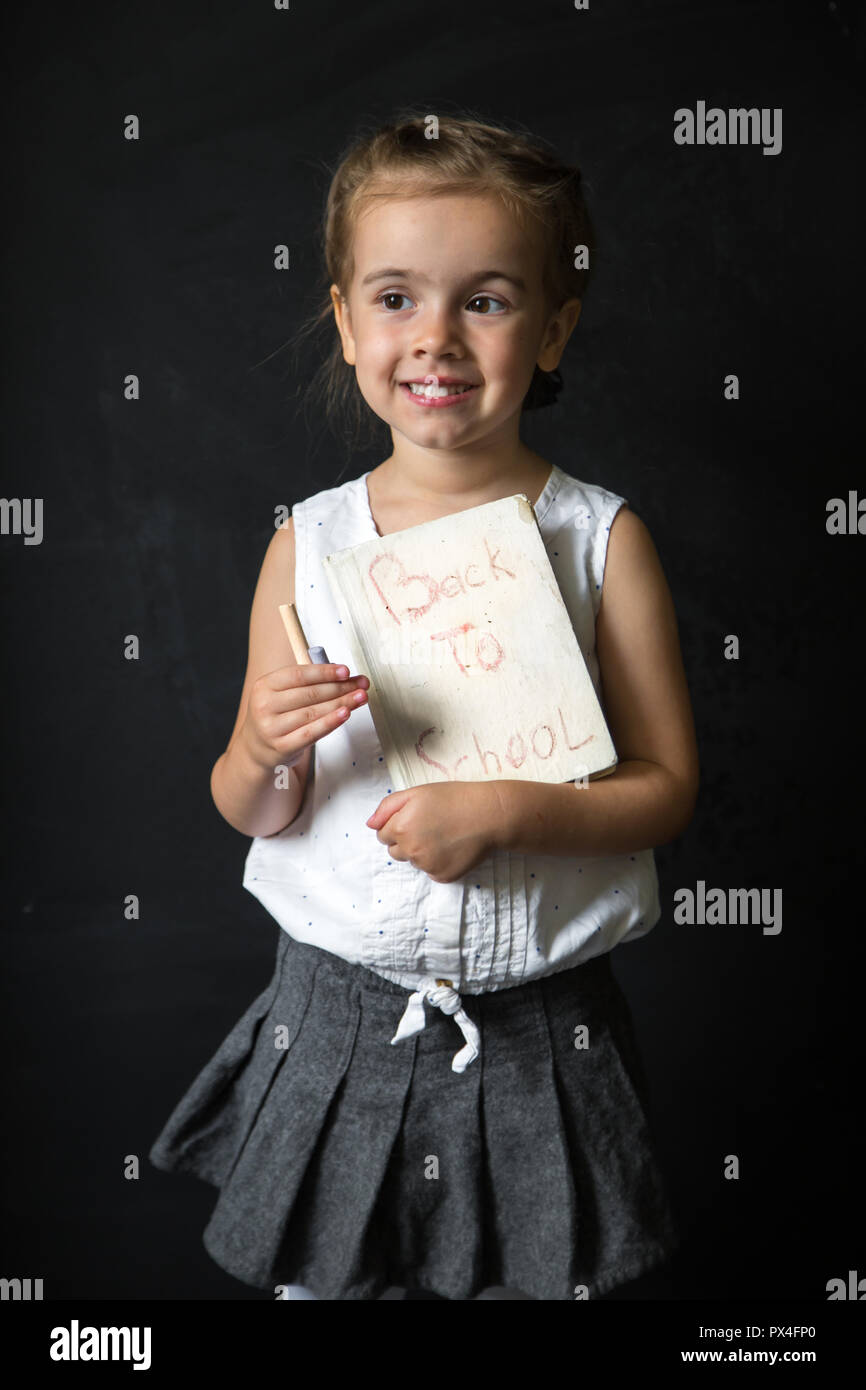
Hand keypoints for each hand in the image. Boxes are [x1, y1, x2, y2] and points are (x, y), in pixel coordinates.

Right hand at [241, 662, 368, 769]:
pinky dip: (331, 722)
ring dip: (341, 703)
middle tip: (361, 684)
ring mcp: (271, 728)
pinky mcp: (281, 747)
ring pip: (314, 713)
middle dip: (340, 687)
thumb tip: (342, 675)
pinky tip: (346, 714)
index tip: (345, 671)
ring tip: (360, 698)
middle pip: (310, 693)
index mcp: (264, 686)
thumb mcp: (280, 694)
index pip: (298, 674)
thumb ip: (306, 683)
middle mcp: (264, 706)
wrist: (256, 749)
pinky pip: (312, 733)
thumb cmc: (276, 716)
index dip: (324, 672)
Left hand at [365, 782, 501, 883]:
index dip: (397, 825)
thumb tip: (370, 825)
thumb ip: (387, 807)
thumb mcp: (417, 792)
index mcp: (400, 828)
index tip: (415, 818)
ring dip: (422, 851)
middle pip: (395, 852)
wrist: (489, 815)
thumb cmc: (453, 798)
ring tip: (443, 834)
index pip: (382, 835)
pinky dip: (438, 862)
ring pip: (414, 862)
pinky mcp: (442, 876)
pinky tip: (451, 847)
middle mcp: (410, 850)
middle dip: (406, 841)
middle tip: (429, 826)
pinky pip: (431, 872)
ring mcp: (426, 866)